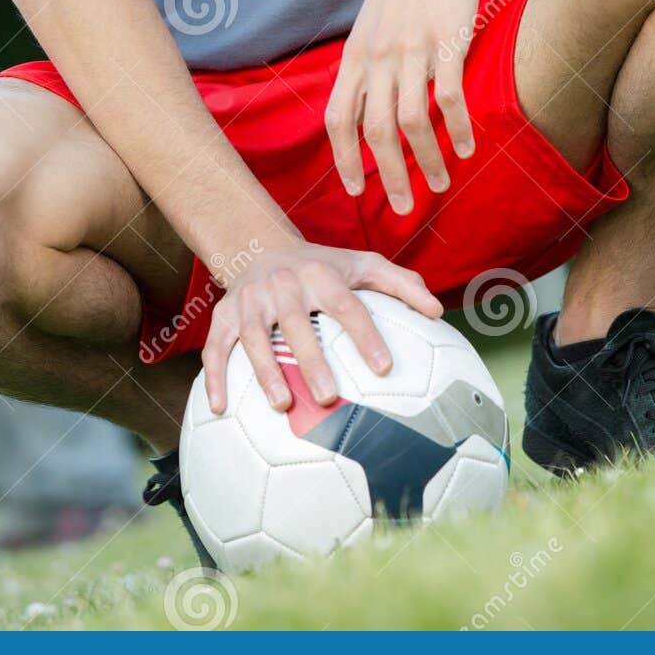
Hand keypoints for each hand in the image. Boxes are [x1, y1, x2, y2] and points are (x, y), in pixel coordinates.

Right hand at [202, 243, 442, 414]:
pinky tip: (220, 409)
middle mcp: (283, 284)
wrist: (261, 246)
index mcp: (321, 273)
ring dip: (265, 371)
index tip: (384, 368)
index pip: (347, 305)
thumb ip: (402, 284)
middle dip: (311, 360)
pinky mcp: (223, 315)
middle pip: (296, 323)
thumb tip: (439, 312)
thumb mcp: (362, 264)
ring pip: (254, 336)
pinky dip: (215, 376)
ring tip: (282, 404)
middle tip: (327, 398)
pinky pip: (215, 346)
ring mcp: (250, 300)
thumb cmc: (323, 266)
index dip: (365, 335)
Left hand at [324, 0, 480, 212]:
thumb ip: (368, 67)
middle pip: (376, 131)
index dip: (344, 159)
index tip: (358, 191)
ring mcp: (412, 51)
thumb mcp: (371, 26)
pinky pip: (450, 97)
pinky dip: (458, 129)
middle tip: (405, 207)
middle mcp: (378, 58)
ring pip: (413, 122)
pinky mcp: (447, 42)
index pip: (340, 119)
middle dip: (389, 176)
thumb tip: (365, 112)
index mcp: (357, 57)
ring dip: (427, 160)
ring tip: (442, 183)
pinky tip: (467, 147)